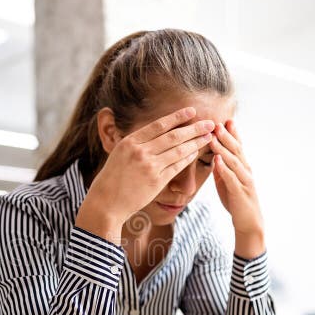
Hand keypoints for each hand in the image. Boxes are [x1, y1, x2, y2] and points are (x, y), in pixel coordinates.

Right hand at [77, 107, 213, 242]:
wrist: (105, 203)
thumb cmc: (111, 179)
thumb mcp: (119, 154)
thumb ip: (136, 144)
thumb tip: (156, 134)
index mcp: (130, 142)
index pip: (159, 125)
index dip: (177, 117)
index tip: (191, 111)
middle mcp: (140, 151)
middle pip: (173, 136)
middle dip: (194, 128)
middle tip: (209, 123)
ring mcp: (149, 166)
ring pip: (179, 150)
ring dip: (196, 142)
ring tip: (209, 136)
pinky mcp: (156, 181)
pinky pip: (177, 166)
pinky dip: (189, 158)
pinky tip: (197, 152)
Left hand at [209, 120, 265, 256]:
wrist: (248, 222)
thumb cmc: (237, 201)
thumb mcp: (227, 181)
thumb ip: (222, 168)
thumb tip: (214, 155)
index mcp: (242, 167)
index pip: (238, 146)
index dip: (233, 133)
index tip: (225, 120)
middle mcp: (246, 171)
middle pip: (236, 150)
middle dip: (227, 136)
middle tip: (217, 122)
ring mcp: (244, 181)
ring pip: (234, 161)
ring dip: (223, 148)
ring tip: (214, 137)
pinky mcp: (240, 192)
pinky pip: (231, 178)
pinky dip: (224, 168)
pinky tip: (216, 160)